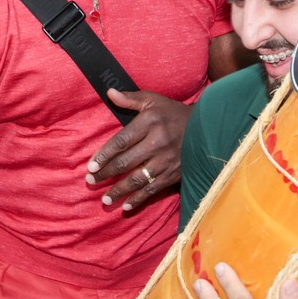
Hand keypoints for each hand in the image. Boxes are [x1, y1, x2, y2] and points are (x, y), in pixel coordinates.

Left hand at [84, 89, 192, 209]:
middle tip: (91, 181)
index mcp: (150, 122)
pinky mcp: (175, 173)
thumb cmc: (174, 113)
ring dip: (119, 191)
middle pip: (126, 162)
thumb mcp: (154, 100)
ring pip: (137, 179)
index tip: (90, 166)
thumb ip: (131, 98)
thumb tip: (109, 93)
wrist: (207, 127)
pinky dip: (139, 199)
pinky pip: (153, 189)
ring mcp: (167, 160)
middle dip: (106, 174)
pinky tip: (126, 206)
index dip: (104, 155)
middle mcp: (158, 142)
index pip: (121, 141)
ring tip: (105, 199)